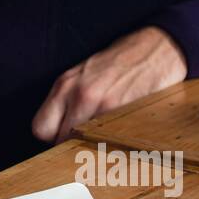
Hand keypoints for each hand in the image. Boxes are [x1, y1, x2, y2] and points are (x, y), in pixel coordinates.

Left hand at [31, 26, 186, 145]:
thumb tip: (59, 134)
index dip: (52, 139)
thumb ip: (68, 101)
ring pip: (84, 146)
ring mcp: (103, 104)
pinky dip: (114, 147)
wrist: (158, 47)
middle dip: (71, 149)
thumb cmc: (120, 63)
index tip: (64, 141)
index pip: (40, 128)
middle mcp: (79, 94)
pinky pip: (111, 143)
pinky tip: (122, 138)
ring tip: (106, 143)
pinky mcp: (126, 112)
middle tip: (86, 147)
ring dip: (94, 150)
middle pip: (60, 142)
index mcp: (65, 85)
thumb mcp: (84, 75)